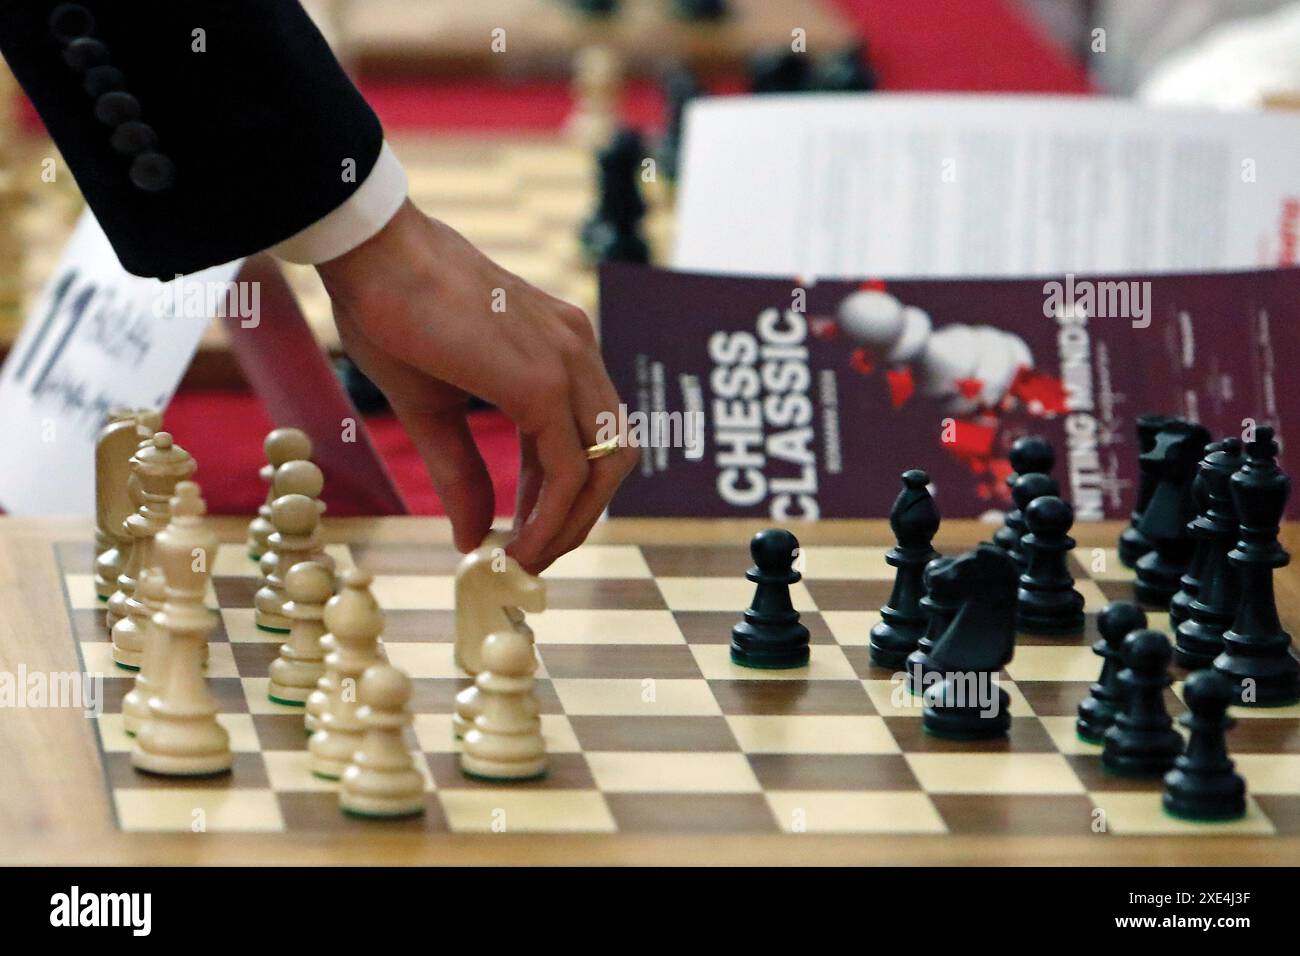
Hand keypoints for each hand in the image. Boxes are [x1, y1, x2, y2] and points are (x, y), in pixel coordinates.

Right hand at [316, 200, 635, 572]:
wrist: (370, 254)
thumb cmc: (391, 315)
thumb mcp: (431, 408)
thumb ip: (462, 473)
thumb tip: (473, 538)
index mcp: (559, 350)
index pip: (585, 437)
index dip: (561, 496)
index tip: (525, 535)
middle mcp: (576, 352)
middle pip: (611, 455)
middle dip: (578, 516)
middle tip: (532, 555)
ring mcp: (568, 361)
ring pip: (604, 465)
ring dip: (571, 524)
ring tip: (525, 561)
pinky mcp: (544, 379)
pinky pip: (570, 469)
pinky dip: (552, 517)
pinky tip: (518, 544)